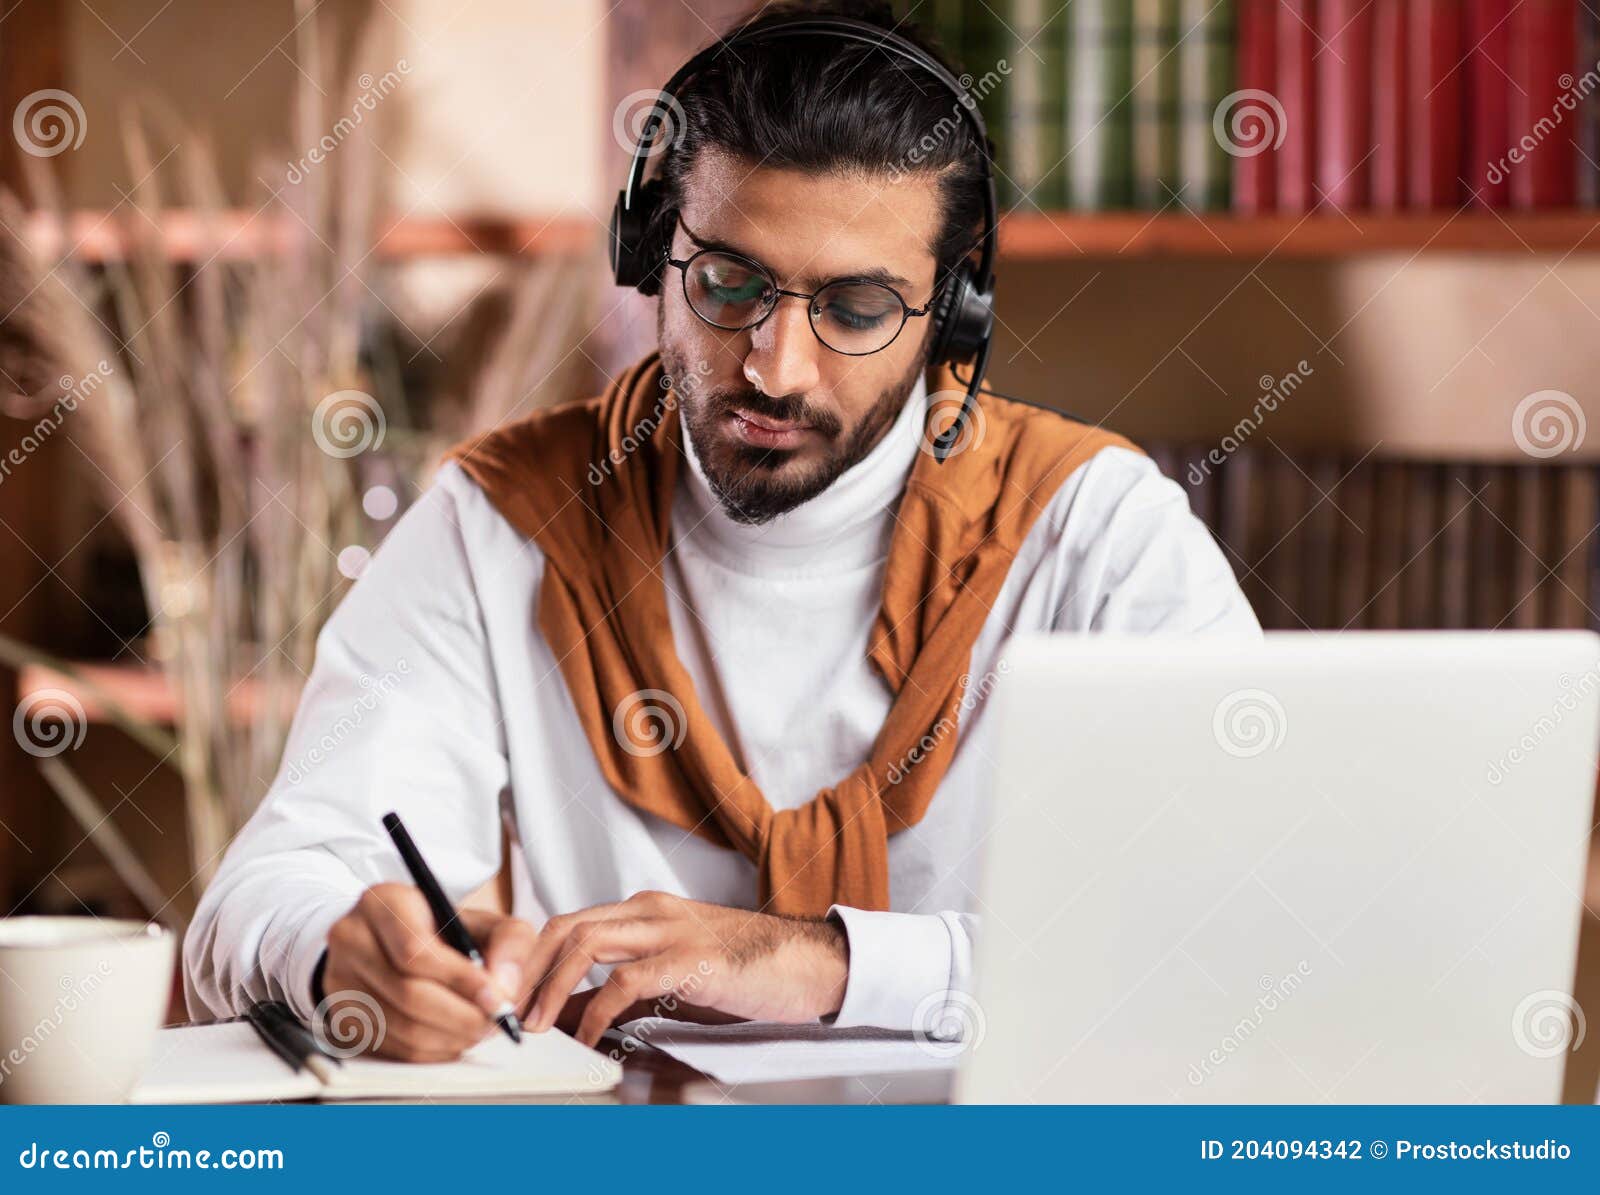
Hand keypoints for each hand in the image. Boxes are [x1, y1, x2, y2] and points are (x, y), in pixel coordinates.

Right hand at [320, 882, 539, 1061]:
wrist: (390, 941)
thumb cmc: (441, 930)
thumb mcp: (480, 919)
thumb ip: (509, 940)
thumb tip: (504, 987)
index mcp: (384, 903)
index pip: (415, 951)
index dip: (460, 980)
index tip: (497, 999)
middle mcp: (352, 939)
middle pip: (409, 993)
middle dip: (462, 1015)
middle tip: (495, 1022)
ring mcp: (341, 980)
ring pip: (402, 1026)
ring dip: (451, 1037)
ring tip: (480, 1029)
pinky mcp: (344, 1017)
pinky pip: (394, 1047)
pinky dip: (433, 1050)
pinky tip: (455, 1038)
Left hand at [513, 891, 849, 1046]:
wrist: (807, 963)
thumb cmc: (744, 971)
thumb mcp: (673, 974)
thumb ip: (622, 985)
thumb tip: (569, 1012)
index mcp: (645, 909)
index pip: (568, 922)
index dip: (531, 957)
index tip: (508, 993)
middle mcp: (651, 911)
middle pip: (566, 927)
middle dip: (527, 969)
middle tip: (506, 1008)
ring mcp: (671, 931)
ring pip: (587, 944)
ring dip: (551, 986)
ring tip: (534, 1022)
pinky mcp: (690, 960)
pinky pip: (626, 982)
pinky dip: (596, 1009)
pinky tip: (588, 1034)